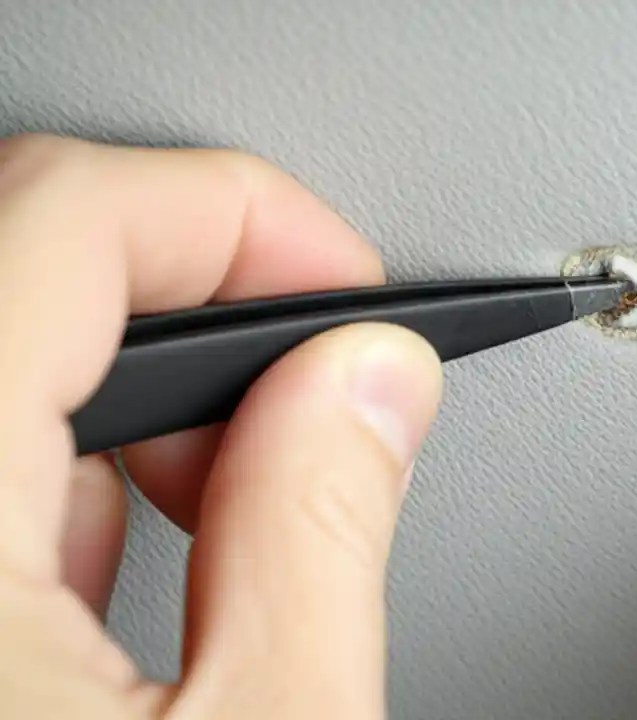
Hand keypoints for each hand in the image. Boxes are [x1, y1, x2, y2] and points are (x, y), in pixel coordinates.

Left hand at [0, 133, 442, 717]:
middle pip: (20, 269)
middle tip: (309, 405)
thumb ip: (317, 541)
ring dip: (124, 408)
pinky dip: (43, 480)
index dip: (243, 219)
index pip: (66, 221)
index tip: (346, 291)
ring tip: (223, 521)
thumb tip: (367, 383)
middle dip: (200, 319)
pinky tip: (104, 580)